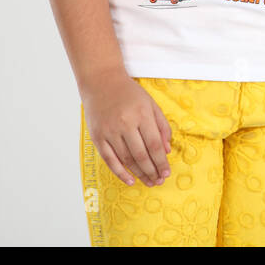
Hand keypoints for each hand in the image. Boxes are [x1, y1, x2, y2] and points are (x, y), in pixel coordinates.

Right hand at [81, 70, 172, 187]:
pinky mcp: (97, 137)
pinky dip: (120, 172)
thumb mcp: (151, 104)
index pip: (154, 144)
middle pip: (141, 155)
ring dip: (139, 174)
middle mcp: (125, 124)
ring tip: (148, 182)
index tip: (167, 172)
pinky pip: (109, 159)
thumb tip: (167, 150)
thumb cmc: (129, 93)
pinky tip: (130, 180)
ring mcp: (109, 131)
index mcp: (141, 114)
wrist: (101, 82)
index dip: (161, 162)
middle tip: (159, 181)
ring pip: (126, 159)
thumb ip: (161, 126)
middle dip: (152, 171)